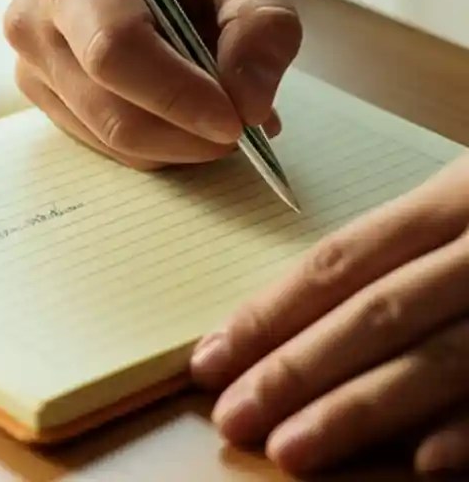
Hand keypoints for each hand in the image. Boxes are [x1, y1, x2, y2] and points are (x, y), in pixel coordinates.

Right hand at [4, 0, 301, 169]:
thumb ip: (261, 19)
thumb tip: (253, 106)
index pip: (114, 50)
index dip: (177, 94)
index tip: (239, 121)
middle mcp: (33, 25)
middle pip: (111, 111)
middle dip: (188, 133)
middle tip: (246, 128)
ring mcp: (31, 69)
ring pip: (111, 138)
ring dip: (181, 143)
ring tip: (220, 111)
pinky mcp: (41, 102)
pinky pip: (106, 147)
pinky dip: (160, 144)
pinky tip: (182, 113)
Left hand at [191, 154, 468, 474]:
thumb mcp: (468, 203)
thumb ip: (403, 255)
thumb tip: (294, 325)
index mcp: (457, 195)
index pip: (342, 260)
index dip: (269, 312)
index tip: (207, 359)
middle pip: (380, 310)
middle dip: (297, 369)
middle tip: (231, 419)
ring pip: (444, 356)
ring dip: (363, 409)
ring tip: (292, 451)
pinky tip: (425, 464)